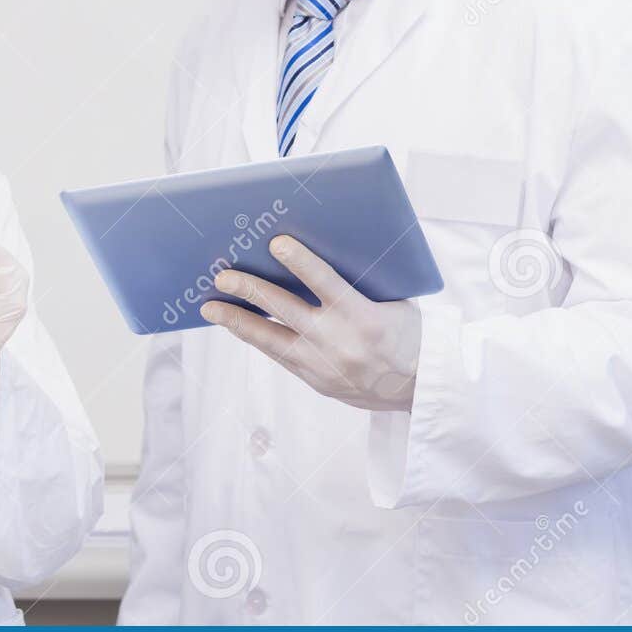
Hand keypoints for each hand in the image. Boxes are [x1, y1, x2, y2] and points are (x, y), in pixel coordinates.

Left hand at [202, 234, 421, 410]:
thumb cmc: (408, 334)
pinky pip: (279, 357)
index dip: (300, 262)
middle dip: (250, 290)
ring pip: (271, 340)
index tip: (276, 242)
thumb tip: (314, 255)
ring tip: (210, 307)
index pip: (326, 282)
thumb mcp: (392, 303)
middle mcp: (339, 342)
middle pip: (285, 310)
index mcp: (363, 317)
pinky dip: (257, 338)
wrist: (422, 389)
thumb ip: (357, 284)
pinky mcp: (316, 382)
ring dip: (237, 321)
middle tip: (222, 275)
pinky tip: (237, 326)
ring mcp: (324, 366)